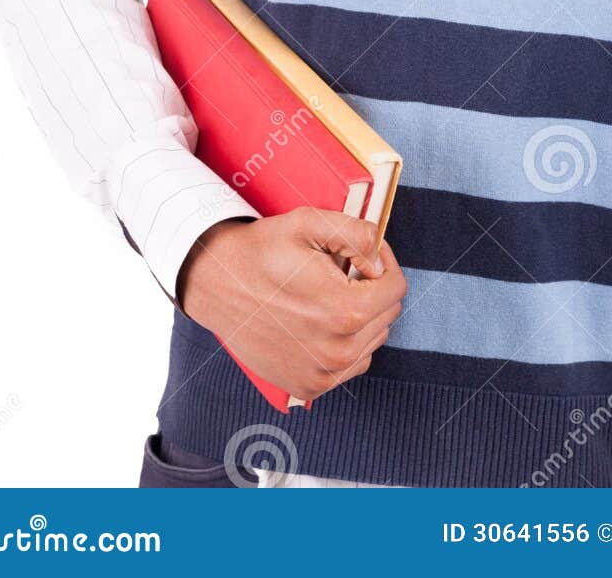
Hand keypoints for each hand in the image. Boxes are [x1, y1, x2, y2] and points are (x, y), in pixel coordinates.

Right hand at [177, 207, 406, 402]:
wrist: (215, 283)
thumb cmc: (260, 251)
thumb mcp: (308, 224)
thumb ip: (356, 234)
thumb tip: (380, 256)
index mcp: (344, 311)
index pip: (396, 288)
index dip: (385, 262)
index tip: (365, 255)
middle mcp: (337, 351)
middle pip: (387, 315)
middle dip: (372, 288)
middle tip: (341, 271)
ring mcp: (323, 374)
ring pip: (373, 341)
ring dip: (362, 317)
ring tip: (328, 295)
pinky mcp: (308, 387)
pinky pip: (352, 364)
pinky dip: (346, 342)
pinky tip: (320, 321)